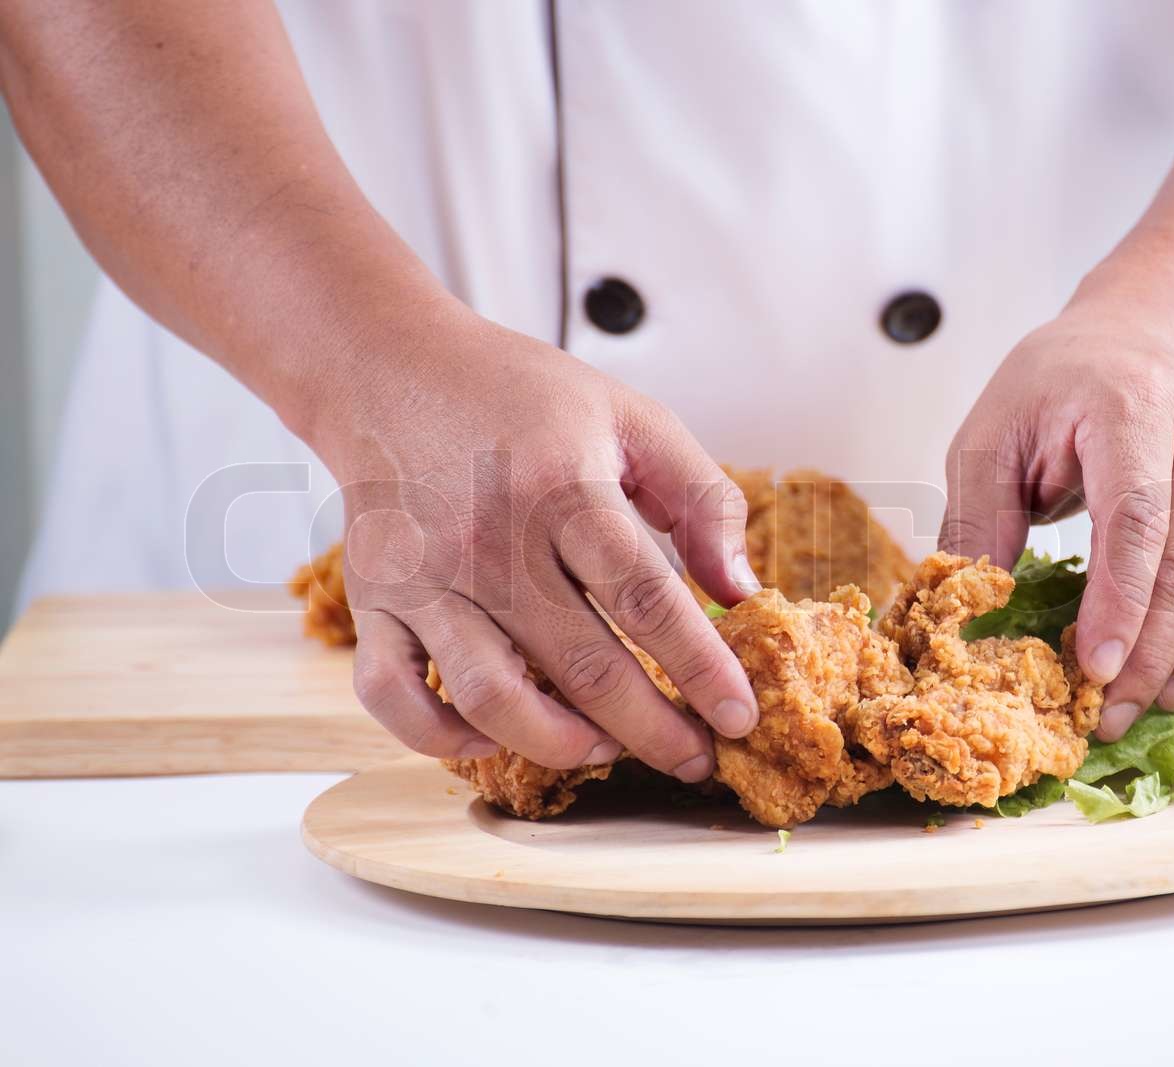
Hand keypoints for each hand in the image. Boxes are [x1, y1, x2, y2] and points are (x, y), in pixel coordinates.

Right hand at [308, 301, 761, 779]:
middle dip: (652, 729)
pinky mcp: (372, 602)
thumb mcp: (631, 418)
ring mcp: (424, 578)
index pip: (646, 598)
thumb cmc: (520, 397)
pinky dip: (443, 737)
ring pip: (492, 696)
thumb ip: (700, 497)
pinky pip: (394, 697)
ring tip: (610, 748)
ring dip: (560, 743)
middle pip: (582, 663)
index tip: (740, 716)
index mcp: (563, 487)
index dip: (701, 666)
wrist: (390, 369)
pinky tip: (497, 737)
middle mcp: (490, 540)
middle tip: (695, 758)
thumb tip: (740, 590)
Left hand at [940, 308, 1173, 740]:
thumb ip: (976, 515)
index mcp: (1131, 407)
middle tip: (1110, 713)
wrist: (1147, 338)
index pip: (1137, 516)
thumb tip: (970, 609)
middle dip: (1154, 650)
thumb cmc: (1061, 387)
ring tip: (1160, 700)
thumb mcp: (993, 431)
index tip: (1093, 669)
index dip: (1120, 602)